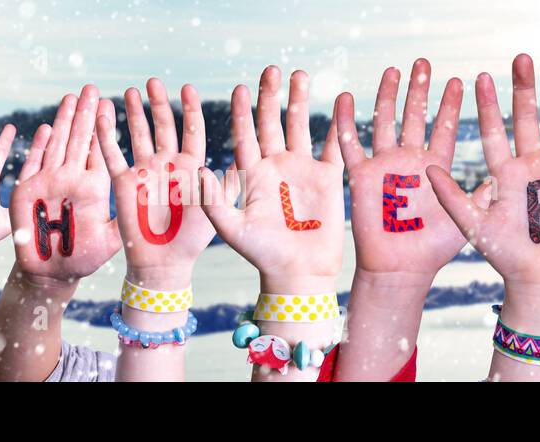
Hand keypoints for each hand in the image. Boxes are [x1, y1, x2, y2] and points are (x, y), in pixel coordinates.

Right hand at [9, 85, 120, 282]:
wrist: (51, 274)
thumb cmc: (85, 259)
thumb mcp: (116, 237)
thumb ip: (131, 215)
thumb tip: (147, 205)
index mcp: (94, 186)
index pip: (100, 149)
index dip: (104, 126)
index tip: (111, 102)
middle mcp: (72, 180)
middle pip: (79, 140)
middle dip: (85, 114)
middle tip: (91, 88)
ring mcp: (50, 183)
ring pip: (58, 145)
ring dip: (64, 122)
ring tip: (71, 98)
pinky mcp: (27, 191)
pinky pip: (34, 164)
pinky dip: (39, 147)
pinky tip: (46, 128)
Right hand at [96, 79, 215, 288]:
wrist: (162, 262)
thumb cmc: (191, 240)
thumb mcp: (214, 212)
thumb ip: (223, 188)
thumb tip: (235, 164)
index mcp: (192, 167)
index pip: (192, 131)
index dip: (189, 110)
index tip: (187, 88)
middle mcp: (168, 164)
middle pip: (163, 126)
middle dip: (158, 104)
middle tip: (153, 81)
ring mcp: (145, 171)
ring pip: (138, 134)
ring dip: (134, 113)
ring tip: (129, 91)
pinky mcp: (124, 182)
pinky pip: (112, 155)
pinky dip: (106, 136)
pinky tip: (101, 116)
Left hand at [198, 66, 344, 293]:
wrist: (297, 274)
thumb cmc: (262, 255)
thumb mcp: (232, 229)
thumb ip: (215, 200)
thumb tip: (198, 169)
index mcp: (251, 174)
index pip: (245, 135)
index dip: (243, 112)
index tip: (240, 88)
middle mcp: (275, 166)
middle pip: (271, 122)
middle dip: (271, 96)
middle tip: (271, 69)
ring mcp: (301, 169)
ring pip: (300, 126)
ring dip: (299, 101)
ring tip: (299, 74)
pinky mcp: (327, 178)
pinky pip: (333, 145)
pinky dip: (337, 123)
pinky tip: (340, 99)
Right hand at [335, 59, 470, 276]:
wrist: (400, 269)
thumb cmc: (433, 250)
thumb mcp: (467, 219)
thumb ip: (482, 194)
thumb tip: (506, 173)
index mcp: (436, 167)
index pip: (444, 127)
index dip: (450, 105)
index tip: (459, 80)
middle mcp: (410, 161)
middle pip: (414, 116)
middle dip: (419, 89)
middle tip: (424, 63)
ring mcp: (384, 166)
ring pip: (385, 122)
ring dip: (387, 96)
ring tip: (392, 71)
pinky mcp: (361, 176)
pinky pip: (350, 145)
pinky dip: (346, 122)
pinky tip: (346, 98)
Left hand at [427, 54, 539, 333]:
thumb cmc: (504, 255)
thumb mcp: (472, 223)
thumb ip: (451, 195)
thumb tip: (427, 168)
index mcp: (503, 172)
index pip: (493, 131)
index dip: (487, 105)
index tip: (479, 77)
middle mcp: (530, 166)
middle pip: (526, 119)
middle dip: (522, 90)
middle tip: (519, 58)